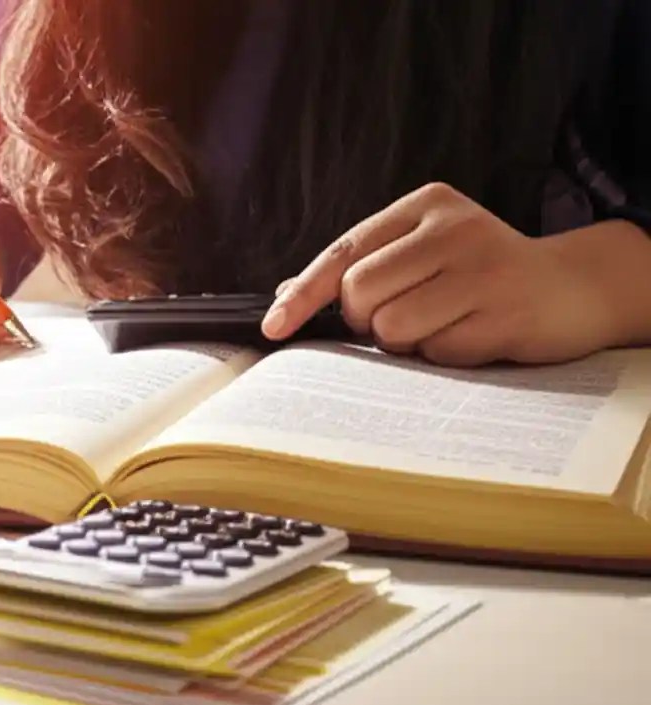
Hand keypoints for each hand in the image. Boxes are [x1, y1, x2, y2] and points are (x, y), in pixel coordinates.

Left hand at [262, 182, 615, 366]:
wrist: (574, 287)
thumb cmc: (481, 274)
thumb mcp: (423, 252)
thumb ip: (362, 267)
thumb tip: (285, 295)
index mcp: (426, 205)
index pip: (344, 251)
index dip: (303, 293)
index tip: (274, 325)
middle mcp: (454, 229)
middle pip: (360, 291)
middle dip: (365, 319)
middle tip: (399, 316)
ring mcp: (483, 270)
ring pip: (392, 325)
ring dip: (404, 341)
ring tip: (440, 324)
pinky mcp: (506, 313)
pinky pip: (437, 352)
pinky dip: (444, 354)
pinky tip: (474, 334)